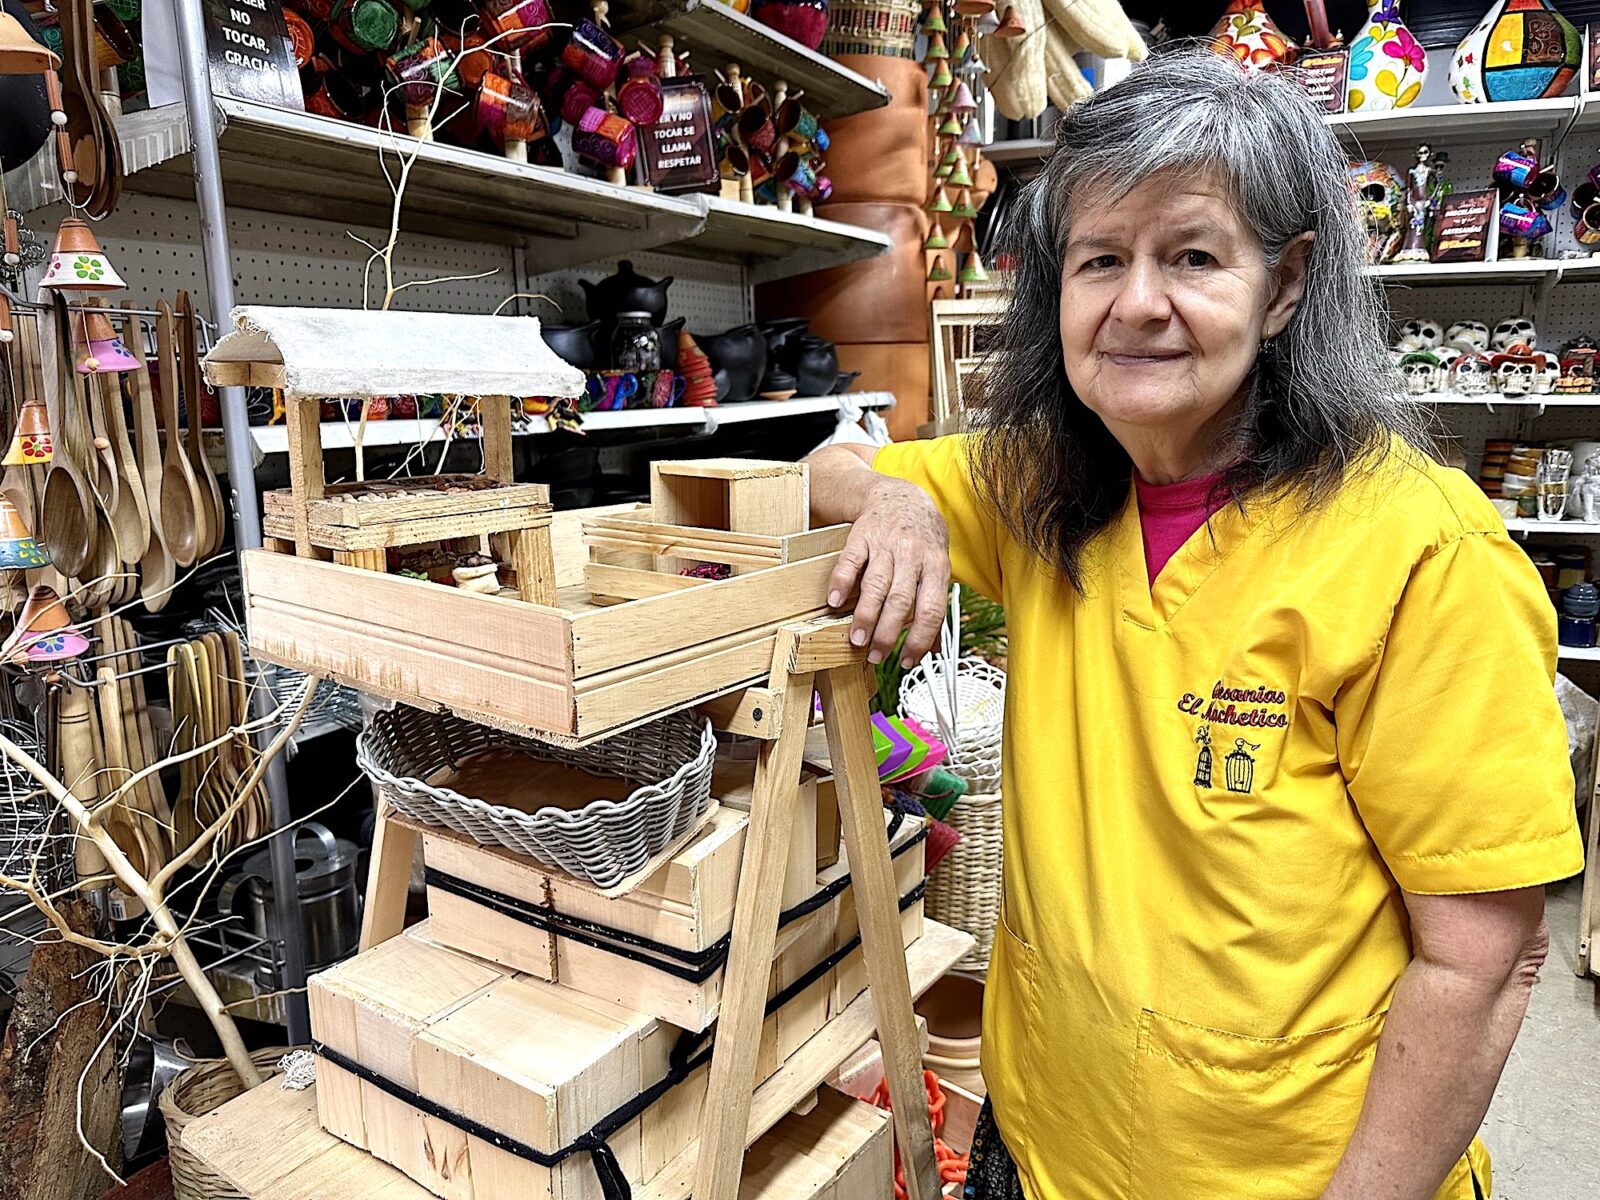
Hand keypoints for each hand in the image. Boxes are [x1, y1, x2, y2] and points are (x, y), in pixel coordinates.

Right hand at [826, 476, 950, 667]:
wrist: (900, 496)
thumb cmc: (921, 539)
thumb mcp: (936, 567)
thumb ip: (934, 605)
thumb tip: (936, 648)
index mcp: (936, 567)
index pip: (931, 609)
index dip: (920, 639)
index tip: (906, 660)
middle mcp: (912, 555)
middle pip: (900, 600)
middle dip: (887, 632)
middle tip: (875, 654)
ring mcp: (886, 544)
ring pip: (876, 584)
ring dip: (864, 615)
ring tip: (856, 638)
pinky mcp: (862, 535)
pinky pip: (850, 561)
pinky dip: (841, 581)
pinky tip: (834, 601)